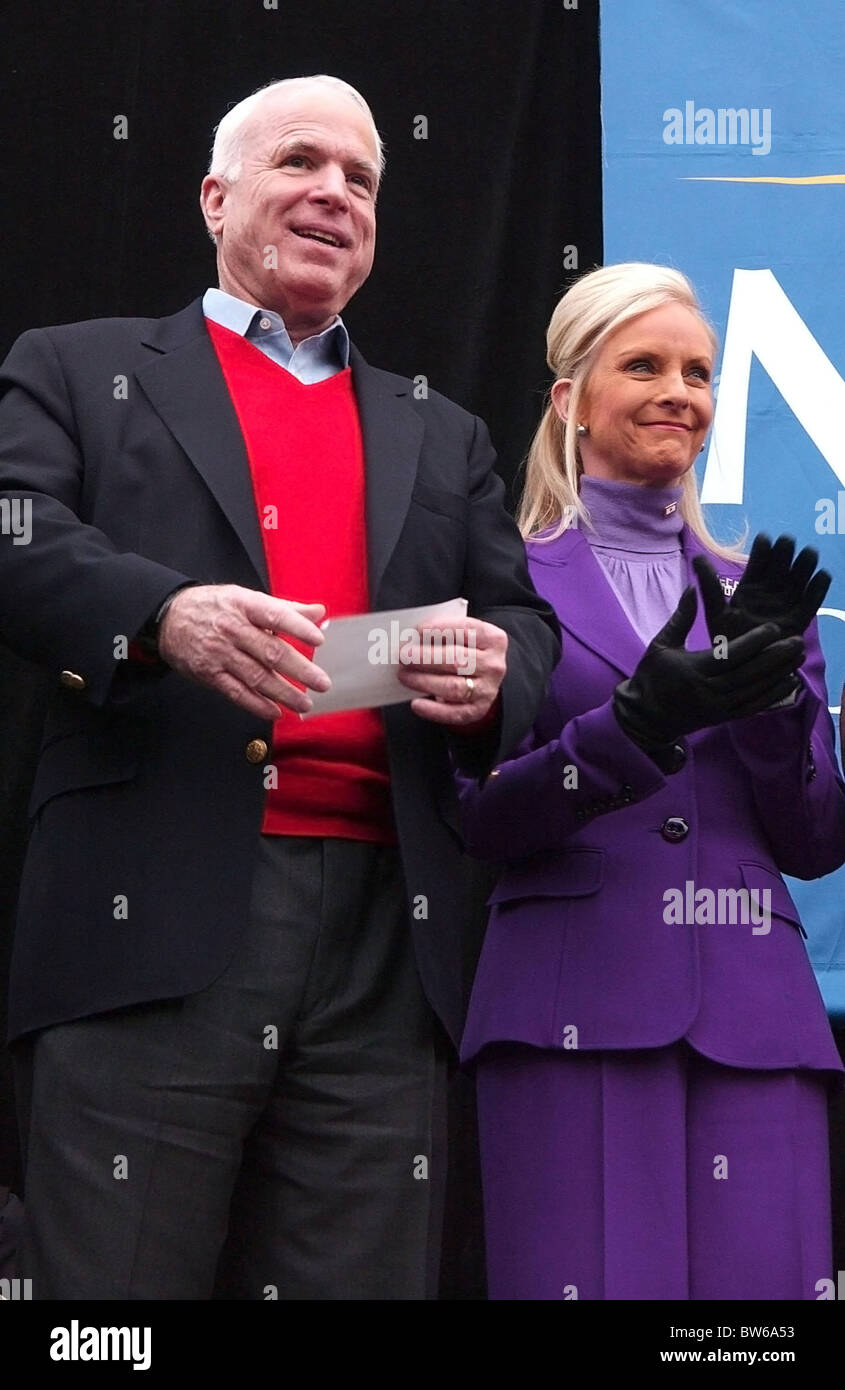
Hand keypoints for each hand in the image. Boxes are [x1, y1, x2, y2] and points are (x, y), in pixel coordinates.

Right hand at [157, 584, 330, 718]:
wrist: (168, 618)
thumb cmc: (215, 607)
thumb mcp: (246, 598)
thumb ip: (285, 608)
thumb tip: (319, 613)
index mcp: (244, 605)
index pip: (275, 615)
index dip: (297, 627)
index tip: (318, 640)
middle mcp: (232, 629)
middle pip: (270, 651)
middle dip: (300, 669)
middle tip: (322, 683)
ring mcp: (219, 653)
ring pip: (256, 676)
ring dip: (284, 693)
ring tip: (305, 703)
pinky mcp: (209, 674)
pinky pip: (236, 692)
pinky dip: (257, 704)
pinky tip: (275, 711)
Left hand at [395, 616, 506, 726]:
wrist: (483, 678)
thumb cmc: (467, 652)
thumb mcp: (464, 637)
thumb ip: (444, 634)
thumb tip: (413, 638)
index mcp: (493, 640)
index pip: (467, 630)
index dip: (442, 629)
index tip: (419, 629)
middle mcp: (493, 665)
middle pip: (457, 660)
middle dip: (426, 657)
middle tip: (403, 655)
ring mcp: (487, 689)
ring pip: (453, 686)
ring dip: (424, 681)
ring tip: (404, 675)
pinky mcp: (477, 710)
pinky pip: (453, 712)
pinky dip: (433, 710)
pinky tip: (416, 704)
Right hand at [613, 585, 803, 752]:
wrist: (645, 716)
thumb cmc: (651, 676)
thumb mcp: (661, 643)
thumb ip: (681, 617)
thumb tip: (693, 587)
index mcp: (693, 669)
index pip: (730, 655)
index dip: (754, 642)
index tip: (773, 628)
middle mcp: (708, 690)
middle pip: (749, 673)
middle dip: (775, 657)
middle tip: (797, 640)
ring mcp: (718, 707)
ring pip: (755, 690)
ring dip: (779, 673)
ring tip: (799, 657)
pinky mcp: (723, 717)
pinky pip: (753, 706)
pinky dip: (773, 695)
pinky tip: (789, 682)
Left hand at [693, 534, 830, 643]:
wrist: (742, 668)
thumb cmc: (726, 639)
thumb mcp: (716, 611)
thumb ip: (709, 586)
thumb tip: (696, 558)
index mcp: (750, 585)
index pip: (759, 560)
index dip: (764, 548)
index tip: (764, 539)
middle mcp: (770, 591)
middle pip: (782, 564)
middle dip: (787, 551)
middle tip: (787, 543)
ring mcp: (786, 603)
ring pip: (800, 577)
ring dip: (806, 563)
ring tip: (808, 553)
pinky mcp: (800, 619)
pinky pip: (813, 601)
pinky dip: (819, 588)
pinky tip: (822, 575)